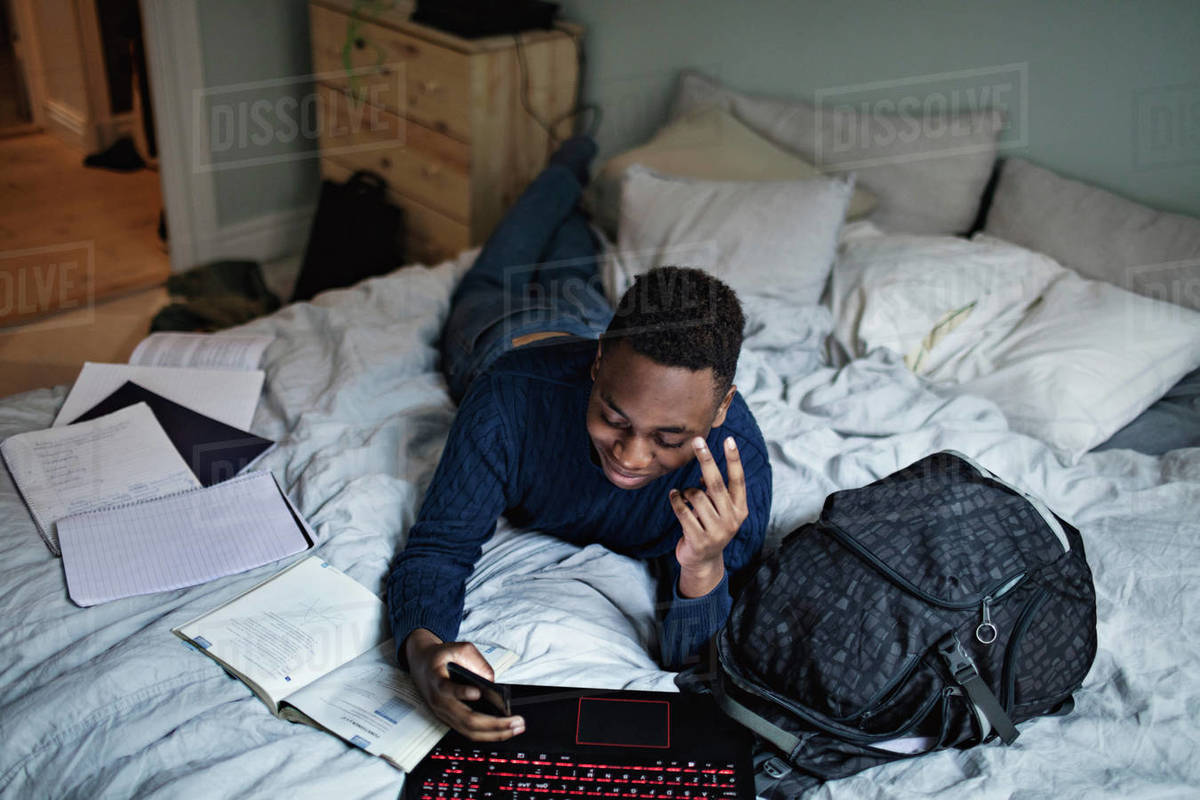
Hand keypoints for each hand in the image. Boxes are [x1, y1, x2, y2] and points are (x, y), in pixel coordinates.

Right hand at [404, 628, 524, 740]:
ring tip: (516, 728)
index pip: (447, 689)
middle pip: (466, 719)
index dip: (462, 692)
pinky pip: (469, 732)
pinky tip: (505, 731)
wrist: (422, 665)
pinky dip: (488, 734)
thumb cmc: (442, 657)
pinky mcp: (449, 720)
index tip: (478, 692)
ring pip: (469, 731)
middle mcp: (440, 702)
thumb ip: (476, 661)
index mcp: (437, 681)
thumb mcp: (458, 648)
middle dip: (494, 723)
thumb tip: (492, 682)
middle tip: (516, 721)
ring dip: (495, 733)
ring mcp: (444, 714)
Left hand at [668, 436, 747, 596]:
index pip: (738, 480)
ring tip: (684, 495)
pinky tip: (674, 496)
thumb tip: (705, 471)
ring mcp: (716, 531)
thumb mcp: (719, 510)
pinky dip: (676, 500)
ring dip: (685, 491)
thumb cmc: (710, 527)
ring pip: (695, 496)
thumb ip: (715, 492)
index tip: (729, 439)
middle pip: (716, 483)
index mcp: (740, 509)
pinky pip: (682, 511)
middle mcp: (732, 519)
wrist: (704, 562)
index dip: (734, 459)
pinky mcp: (699, 540)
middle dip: (706, 459)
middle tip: (697, 440)